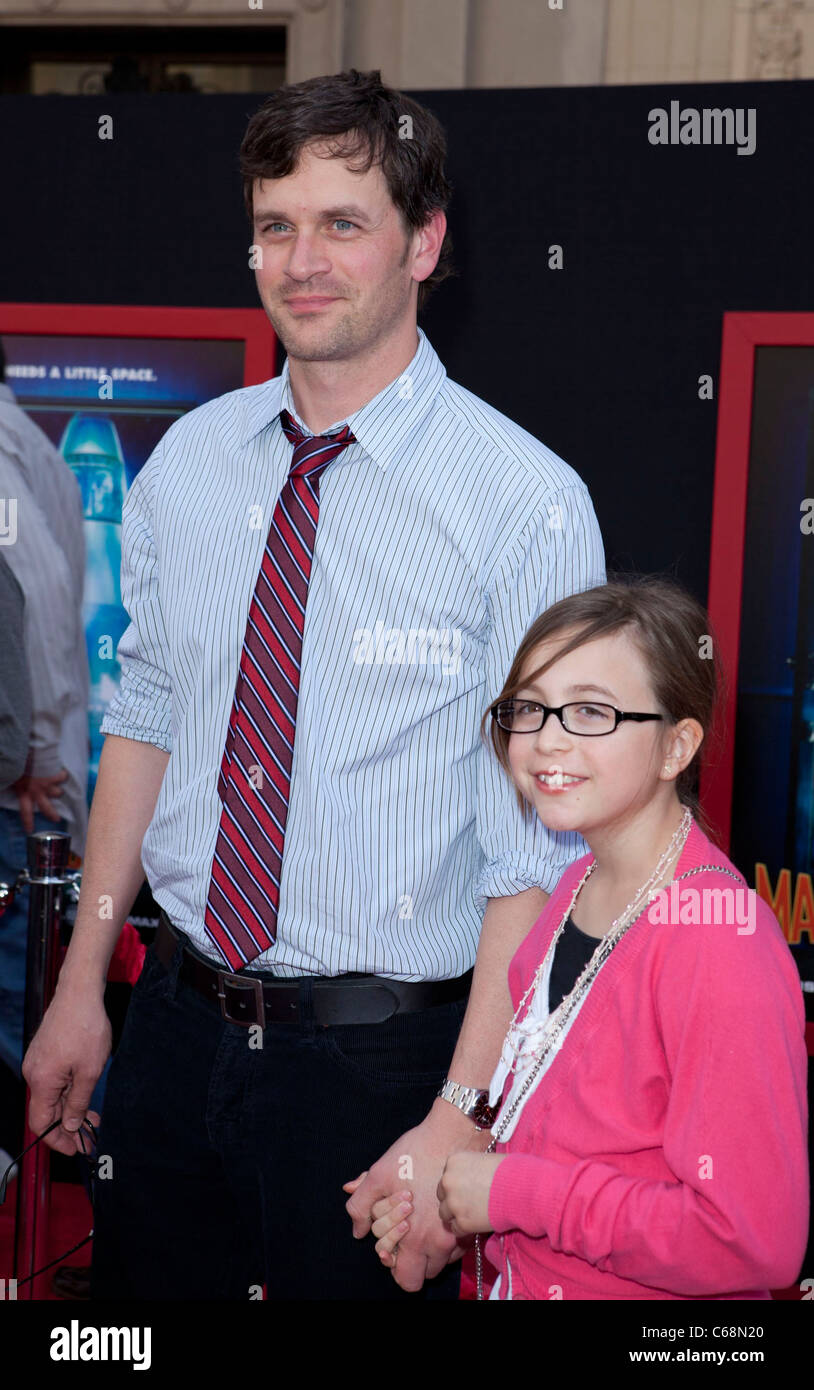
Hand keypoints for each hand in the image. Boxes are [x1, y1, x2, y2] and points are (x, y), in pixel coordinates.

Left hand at [10, 769, 68, 833]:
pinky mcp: (55, 775)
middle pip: (47, 808)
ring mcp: (48, 784)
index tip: (30, 831)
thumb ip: (12, 786)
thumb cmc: (15, 766)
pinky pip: (63, 776)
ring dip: (58, 790)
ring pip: (58, 792)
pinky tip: (61, 772)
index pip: (25, 812)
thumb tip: (6, 788)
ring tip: (57, 790)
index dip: (28, 823)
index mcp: (24, 793)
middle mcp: (38, 792)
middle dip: (53, 815)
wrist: (25, 754)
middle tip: (56, 819)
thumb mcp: (9, 779)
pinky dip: (62, 775)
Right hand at [22, 980, 110, 1156]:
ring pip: (51, 1096)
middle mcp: (34, 1073)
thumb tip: (70, 1125)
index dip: (58, 1140)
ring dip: (70, 1109)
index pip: (41, 1124)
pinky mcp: (44, 1053)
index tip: (76, 1148)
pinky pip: (53, 1081)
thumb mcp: (89, 1071)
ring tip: (93, 1115)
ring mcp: (37, 1062)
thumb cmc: (85, 1027)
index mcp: (41, 1081)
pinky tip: (84, 1093)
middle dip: (68, 1126)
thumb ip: (78, 1102)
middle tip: (90, 1135)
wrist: (79, 993)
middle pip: (46, 1111)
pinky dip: (67, 1092)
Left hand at [344, 1109, 471, 1291]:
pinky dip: (447, 1241)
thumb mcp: (380, 1174)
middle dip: (413, 1263)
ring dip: (431, 1252)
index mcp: (416, 1237)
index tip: (392, 1249)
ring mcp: (459, 1234)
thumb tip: (357, 1231)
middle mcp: (440, 1243)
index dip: (396, 1266)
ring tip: (421, 1224)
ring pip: (442, 1263)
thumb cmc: (416, 1152)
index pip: (407, 1280)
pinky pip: (458, 1248)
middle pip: (425, 1276)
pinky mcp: (473, 1222)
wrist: (454, 1132)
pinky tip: (437, 1218)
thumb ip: (361, 1205)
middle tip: (406, 1239)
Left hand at [436, 1151, 505, 1235]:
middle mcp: (448, 1180)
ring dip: (457, 1215)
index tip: (468, 1190)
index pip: (447, 1176)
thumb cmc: (509, 1171)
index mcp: (454, 1161)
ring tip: (474, 1214)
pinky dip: (465, 1229)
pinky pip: (455, 1229)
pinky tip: (478, 1223)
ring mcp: (453, 1202)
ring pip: (445, 1213)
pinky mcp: (461, 1222)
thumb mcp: (485, 1160)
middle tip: (470, 1204)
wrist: (521, 1189)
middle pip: (442, 1194)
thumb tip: (470, 1177)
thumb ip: (471, 1168)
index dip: (457, 1185)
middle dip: (453, 1200)